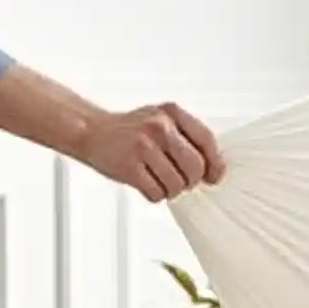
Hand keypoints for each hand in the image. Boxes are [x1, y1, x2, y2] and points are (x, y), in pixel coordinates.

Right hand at [76, 102, 225, 202]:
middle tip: (181, 182)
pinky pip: (156, 192)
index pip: (207, 140)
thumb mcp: (161, 120)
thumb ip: (186, 136)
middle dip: (191, 181)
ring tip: (160, 182)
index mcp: (173, 112)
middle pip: (195, 167)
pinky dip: (155, 195)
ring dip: (171, 190)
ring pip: (176, 184)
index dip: (215, 163)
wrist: (93, 131)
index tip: (214, 177)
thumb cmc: (131, 130)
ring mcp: (144, 146)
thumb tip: (213, 166)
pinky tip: (147, 184)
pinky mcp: (129, 166)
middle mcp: (160, 126)